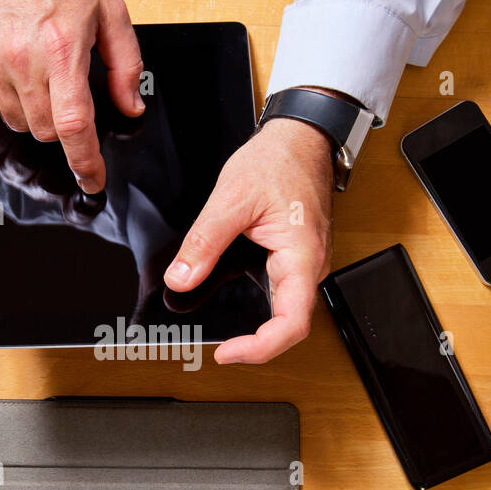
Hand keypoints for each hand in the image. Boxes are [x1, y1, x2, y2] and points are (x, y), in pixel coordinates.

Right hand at [0, 0, 143, 192]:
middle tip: (73, 99)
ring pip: (21, 123)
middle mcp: (25, 60)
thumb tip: (131, 107)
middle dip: (66, 130)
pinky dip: (16, 100)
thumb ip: (126, 64)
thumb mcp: (109, 10)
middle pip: (48, 131)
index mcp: (63, 49)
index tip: (93, 180)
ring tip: (48, 80)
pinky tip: (26, 71)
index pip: (74, 125)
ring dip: (39, 116)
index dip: (85, 162)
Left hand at [164, 117, 334, 363]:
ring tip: (226, 339)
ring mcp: (305, 265)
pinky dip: (259, 310)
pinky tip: (234, 307)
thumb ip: (204, 242)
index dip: (260, 348)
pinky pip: (281, 295)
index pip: (291, 324)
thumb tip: (180, 278)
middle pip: (289, 327)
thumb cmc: (279, 161)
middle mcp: (310, 267)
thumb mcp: (232, 199)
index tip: (228, 352)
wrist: (300, 138)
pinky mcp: (294, 260)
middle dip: (256, 346)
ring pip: (286, 314)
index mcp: (301, 257)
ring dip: (258, 331)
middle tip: (221, 350)